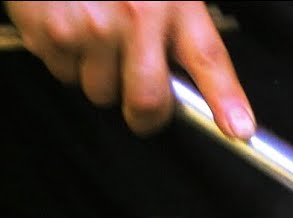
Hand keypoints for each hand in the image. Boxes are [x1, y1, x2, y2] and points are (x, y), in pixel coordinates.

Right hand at [4, 1, 254, 137]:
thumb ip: (182, 34)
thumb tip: (201, 87)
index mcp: (173, 3)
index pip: (208, 59)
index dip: (227, 100)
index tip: (239, 128)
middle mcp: (134, 16)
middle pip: (146, 100)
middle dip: (146, 114)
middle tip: (145, 100)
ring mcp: (90, 26)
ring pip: (101, 92)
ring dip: (102, 80)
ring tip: (100, 42)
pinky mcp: (50, 32)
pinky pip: (64, 74)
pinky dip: (69, 62)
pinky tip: (74, 30)